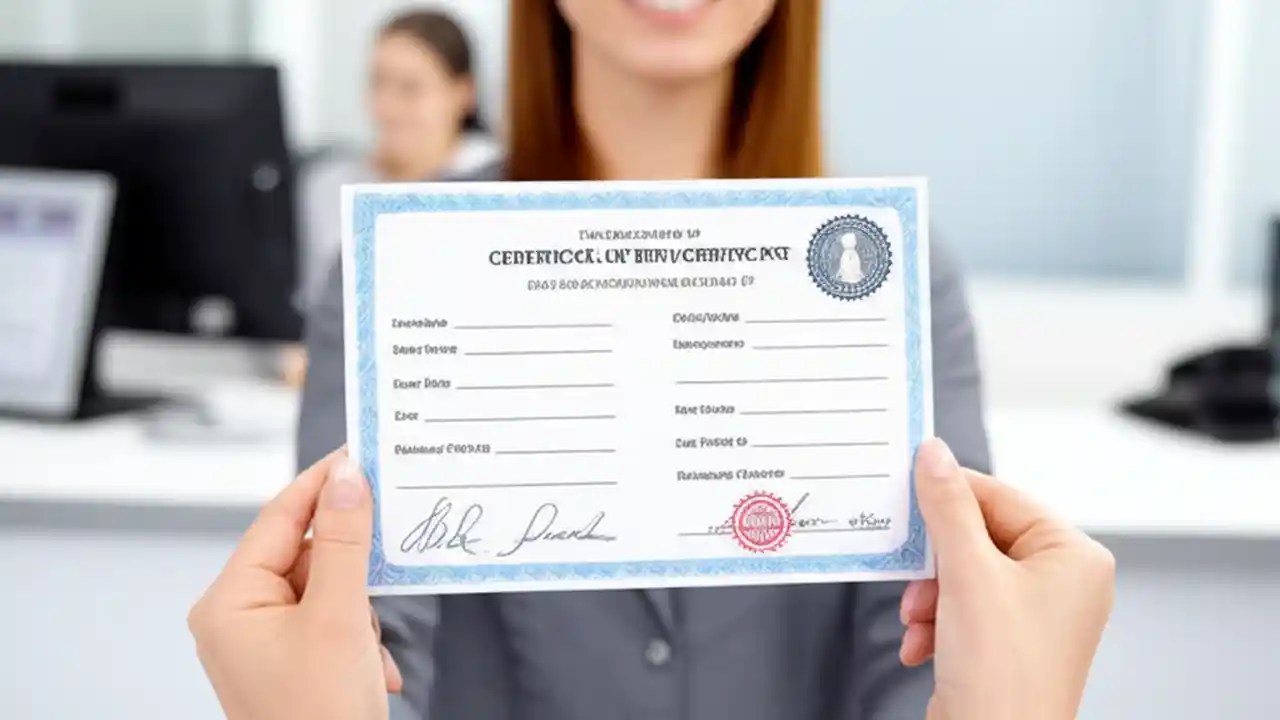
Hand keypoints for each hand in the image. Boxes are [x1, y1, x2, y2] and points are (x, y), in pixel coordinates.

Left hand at [188, 450, 401, 719]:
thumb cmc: (320, 714)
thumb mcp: (339, 617)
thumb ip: (342, 541)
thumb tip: (347, 479)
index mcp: (229, 603)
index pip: (278, 518)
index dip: (322, 483)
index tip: (361, 453)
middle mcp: (238, 619)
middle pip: (303, 554)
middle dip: (351, 564)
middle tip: (392, 543)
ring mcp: (262, 644)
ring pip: (324, 590)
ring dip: (360, 610)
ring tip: (372, 646)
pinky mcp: (289, 664)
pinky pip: (329, 623)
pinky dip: (359, 637)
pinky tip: (374, 669)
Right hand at [899, 439, 1115, 719]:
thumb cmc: (1003, 674)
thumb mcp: (967, 574)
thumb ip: (946, 508)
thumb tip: (933, 455)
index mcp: (1074, 556)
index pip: (1001, 497)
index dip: (950, 495)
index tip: (908, 485)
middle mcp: (1064, 582)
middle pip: (979, 536)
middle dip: (937, 562)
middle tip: (911, 568)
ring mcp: (1038, 614)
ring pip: (964, 572)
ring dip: (930, 594)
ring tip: (919, 618)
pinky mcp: (1010, 641)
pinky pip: (964, 606)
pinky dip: (936, 620)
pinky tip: (923, 642)